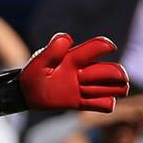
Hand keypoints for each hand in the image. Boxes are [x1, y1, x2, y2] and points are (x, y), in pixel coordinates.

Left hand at [1, 33, 129, 113]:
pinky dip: (106, 104)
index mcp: (74, 58)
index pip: (96, 48)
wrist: (26, 93)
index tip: (109, 48)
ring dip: (112, 88)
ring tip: (110, 91)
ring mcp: (83, 88)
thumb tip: (68, 38)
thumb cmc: (32, 75)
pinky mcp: (81, 102)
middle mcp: (83, 72)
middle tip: (116, 79)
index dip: (105, 46)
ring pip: (110, 87)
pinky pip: (101, 104)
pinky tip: (102, 103)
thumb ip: (52, 50)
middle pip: (109, 70)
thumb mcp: (39, 61)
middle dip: (115, 74)